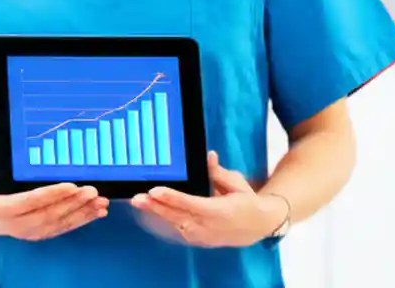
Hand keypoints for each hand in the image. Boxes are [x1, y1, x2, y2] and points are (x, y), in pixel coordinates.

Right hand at [0, 173, 108, 241]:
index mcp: (4, 211)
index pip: (31, 201)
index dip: (52, 194)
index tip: (71, 185)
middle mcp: (20, 226)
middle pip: (51, 213)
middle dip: (74, 202)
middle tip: (92, 190)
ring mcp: (34, 232)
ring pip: (62, 222)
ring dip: (84, 212)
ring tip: (101, 201)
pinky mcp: (45, 233)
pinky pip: (66, 227)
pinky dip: (84, 219)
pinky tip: (99, 211)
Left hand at [130, 150, 287, 247]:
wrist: (258, 226)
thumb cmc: (246, 201)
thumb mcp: (237, 184)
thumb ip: (219, 173)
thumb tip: (208, 155)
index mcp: (220, 212)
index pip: (191, 204)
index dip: (172, 198)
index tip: (155, 191)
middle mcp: (209, 227)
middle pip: (178, 216)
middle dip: (156, 207)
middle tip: (137, 198)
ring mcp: (203, 236)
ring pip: (175, 224)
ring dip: (156, 213)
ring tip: (138, 201)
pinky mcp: (198, 240)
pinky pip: (178, 228)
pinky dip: (164, 219)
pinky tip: (150, 209)